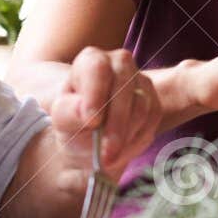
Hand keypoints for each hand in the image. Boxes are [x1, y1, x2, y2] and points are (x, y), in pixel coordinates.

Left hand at [47, 47, 161, 168]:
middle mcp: (119, 63)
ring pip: (141, 106)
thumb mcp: (62, 119)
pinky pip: (152, 120)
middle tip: (105, 154)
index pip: (97, 68)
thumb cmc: (74, 123)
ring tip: (109, 157)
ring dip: (126, 137)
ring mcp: (140, 81)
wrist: (90, 139)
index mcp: (91, 61)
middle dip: (115, 125)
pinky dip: (137, 140)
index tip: (91, 121)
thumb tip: (85, 112)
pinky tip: (121, 150)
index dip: (96, 94)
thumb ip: (68, 112)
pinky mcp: (154, 101)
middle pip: (124, 87)